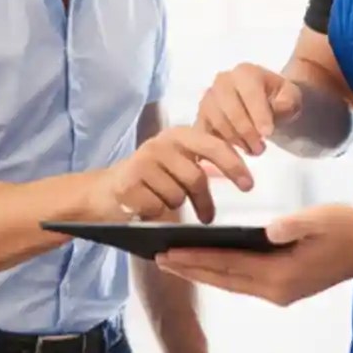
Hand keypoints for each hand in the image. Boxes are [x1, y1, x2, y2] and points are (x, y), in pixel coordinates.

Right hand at [92, 126, 251, 223]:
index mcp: (178, 135)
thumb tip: (239, 181)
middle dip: (203, 201)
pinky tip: (144, 207)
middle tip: (208, 217)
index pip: (213, 145)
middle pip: (195, 177)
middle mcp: (160, 143)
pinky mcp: (128, 182)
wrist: (104, 191)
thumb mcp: (176, 164)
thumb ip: (201, 166)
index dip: (233, 164)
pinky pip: (156, 207)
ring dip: (172, 206)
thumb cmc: (149, 180)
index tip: (248, 185)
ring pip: (176, 195)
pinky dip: (154, 213)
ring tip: (160, 201)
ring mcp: (143, 161)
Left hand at [155, 204, 352, 305]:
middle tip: (158, 259)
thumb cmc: (345, 229)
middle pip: (223, 278)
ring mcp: (280, 291)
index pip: (228, 265)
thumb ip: (293, 224)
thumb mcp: (321, 220)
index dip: (196, 259)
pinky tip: (207, 263)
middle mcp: (276, 289)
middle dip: (190, 269)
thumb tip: (267, 231)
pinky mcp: (283, 286)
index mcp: (281, 274)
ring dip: (202, 273)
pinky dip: (221, 273)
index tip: (168, 253)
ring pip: (231, 283)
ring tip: (173, 263)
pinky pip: (242, 281)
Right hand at [197, 63, 302, 155]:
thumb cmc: (278, 101)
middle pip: (229, 107)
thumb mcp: (291, 98)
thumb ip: (288, 101)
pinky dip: (218, 144)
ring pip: (216, 120)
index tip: (268, 134)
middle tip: (260, 149)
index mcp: (246, 72)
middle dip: (246, 131)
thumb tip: (278, 107)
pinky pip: (203, 131)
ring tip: (252, 151)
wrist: (264, 105)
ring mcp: (209, 98)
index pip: (250, 92)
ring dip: (235, 140)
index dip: (258, 114)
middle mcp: (223, 80)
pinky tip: (234, 153)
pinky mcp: (201, 116)